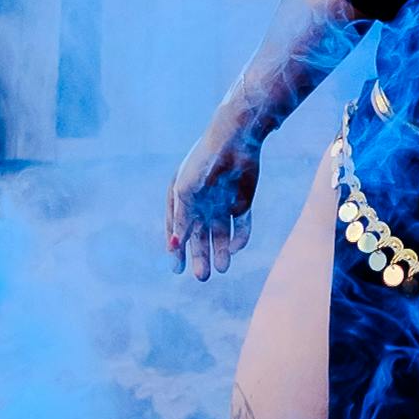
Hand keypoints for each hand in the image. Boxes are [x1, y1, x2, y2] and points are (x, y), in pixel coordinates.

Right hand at [168, 118, 263, 281]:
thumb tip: (175, 244)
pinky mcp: (242, 202)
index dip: (176, 249)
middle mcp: (201, 203)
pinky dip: (239, 238)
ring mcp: (222, 203)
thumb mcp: (185, 192)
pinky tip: (235, 247)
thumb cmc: (203, 164)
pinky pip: (240, 226)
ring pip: (220, 235)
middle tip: (202, 277)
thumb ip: (181, 219)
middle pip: (200, 236)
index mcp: (182, 197)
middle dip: (201, 257)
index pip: (176, 229)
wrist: (235, 141)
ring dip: (220, 252)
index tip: (177, 269)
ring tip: (222, 268)